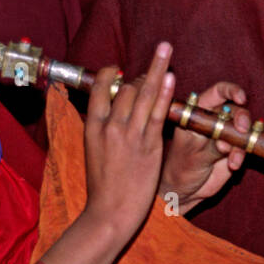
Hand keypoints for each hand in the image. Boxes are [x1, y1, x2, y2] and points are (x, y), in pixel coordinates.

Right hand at [81, 42, 175, 235]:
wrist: (110, 213)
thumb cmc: (103, 188)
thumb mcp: (93, 153)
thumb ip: (101, 131)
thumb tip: (105, 114)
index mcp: (92, 128)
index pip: (100, 89)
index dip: (112, 75)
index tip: (121, 71)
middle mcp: (110, 127)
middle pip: (125, 88)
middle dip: (140, 77)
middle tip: (153, 71)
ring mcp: (130, 135)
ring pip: (142, 94)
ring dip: (156, 70)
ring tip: (165, 50)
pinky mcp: (150, 146)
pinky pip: (159, 112)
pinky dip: (165, 92)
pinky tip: (171, 76)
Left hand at [157, 80, 249, 213]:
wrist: (185, 190)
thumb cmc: (180, 166)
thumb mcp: (191, 154)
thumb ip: (209, 145)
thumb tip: (226, 141)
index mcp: (200, 111)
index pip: (218, 92)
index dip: (232, 91)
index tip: (241, 98)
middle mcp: (216, 120)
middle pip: (237, 110)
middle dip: (242, 118)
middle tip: (242, 129)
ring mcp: (228, 135)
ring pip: (245, 129)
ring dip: (243, 141)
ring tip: (234, 158)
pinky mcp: (236, 150)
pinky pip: (245, 148)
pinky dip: (241, 155)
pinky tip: (233, 165)